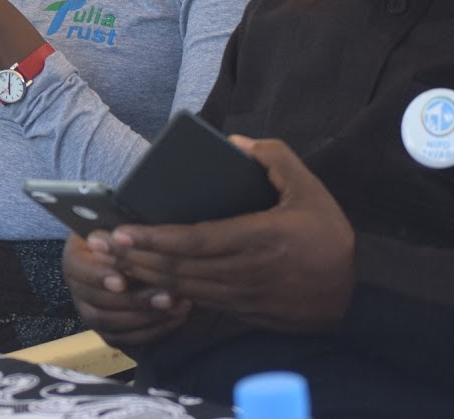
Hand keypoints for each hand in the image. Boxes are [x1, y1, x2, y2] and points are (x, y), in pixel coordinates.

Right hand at [63, 233, 190, 348]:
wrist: (131, 252)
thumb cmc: (127, 235)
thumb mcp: (121, 226)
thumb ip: (120, 235)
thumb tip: (121, 236)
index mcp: (74, 257)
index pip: (77, 269)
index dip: (99, 277)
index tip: (122, 281)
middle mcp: (77, 288)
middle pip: (96, 301)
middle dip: (133, 301)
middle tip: (165, 296)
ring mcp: (90, 311)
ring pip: (110, 322)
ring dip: (146, 317)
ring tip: (177, 306)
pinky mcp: (107, 330)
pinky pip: (125, 339)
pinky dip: (151, 332)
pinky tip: (175, 319)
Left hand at [107, 137, 355, 335]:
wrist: (355, 296)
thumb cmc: (328, 237)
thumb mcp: (310, 188)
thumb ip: (274, 158)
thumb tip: (235, 143)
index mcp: (258, 238)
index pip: (193, 240)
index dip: (153, 237)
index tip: (121, 230)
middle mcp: (243, 270)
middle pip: (176, 266)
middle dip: (133, 256)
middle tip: (98, 244)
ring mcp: (240, 295)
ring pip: (180, 287)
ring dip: (142, 274)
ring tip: (111, 259)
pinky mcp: (240, 310)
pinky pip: (194, 301)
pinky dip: (165, 291)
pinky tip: (143, 280)